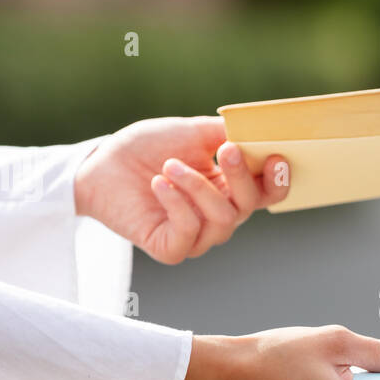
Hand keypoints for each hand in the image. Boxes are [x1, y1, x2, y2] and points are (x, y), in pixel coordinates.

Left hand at [73, 116, 288, 263]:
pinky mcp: (171, 249)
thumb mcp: (191, 132)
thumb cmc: (146, 147)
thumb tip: (258, 129)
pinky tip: (158, 183)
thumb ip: (227, 132)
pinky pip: (189, 232)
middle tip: (226, 148)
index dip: (278, 180)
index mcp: (230, 189)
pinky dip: (177, 203)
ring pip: (223, 220)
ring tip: (170, 165)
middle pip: (250, 206)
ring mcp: (197, 236)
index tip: (275, 157)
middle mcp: (219, 216)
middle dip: (241, 176)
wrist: (101, 164)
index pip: (268, 193)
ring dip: (198, 187)